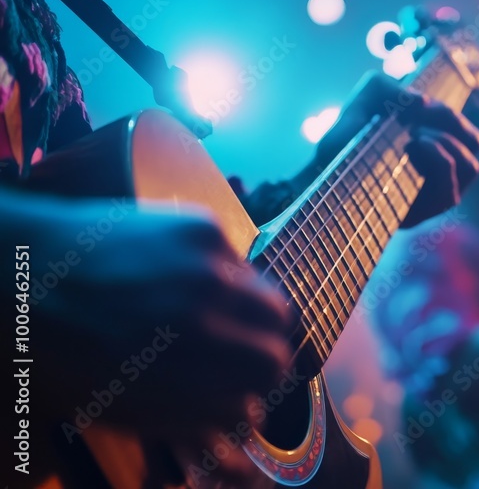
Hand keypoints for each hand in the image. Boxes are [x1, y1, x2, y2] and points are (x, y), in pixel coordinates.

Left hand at [25, 198, 291, 440]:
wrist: (20, 268)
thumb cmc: (60, 347)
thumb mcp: (119, 407)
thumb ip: (187, 421)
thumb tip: (242, 425)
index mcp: (177, 385)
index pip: (248, 407)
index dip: (240, 401)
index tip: (231, 391)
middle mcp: (200, 331)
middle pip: (275, 360)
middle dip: (260, 364)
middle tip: (240, 356)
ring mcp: (206, 277)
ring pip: (274, 309)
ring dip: (256, 318)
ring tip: (224, 313)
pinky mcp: (203, 230)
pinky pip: (242, 263)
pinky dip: (225, 273)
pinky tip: (186, 273)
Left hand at [317, 71, 478, 227]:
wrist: (317, 174)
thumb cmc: (344, 137)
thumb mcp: (365, 100)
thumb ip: (393, 91)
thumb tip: (423, 104)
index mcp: (434, 146)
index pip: (470, 136)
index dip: (452, 116)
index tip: (420, 107)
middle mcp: (438, 172)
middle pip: (476, 145)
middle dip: (453, 124)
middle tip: (419, 124)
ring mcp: (432, 195)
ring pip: (471, 167)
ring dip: (447, 145)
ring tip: (414, 140)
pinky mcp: (420, 215)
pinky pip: (450, 194)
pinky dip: (438, 162)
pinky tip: (411, 149)